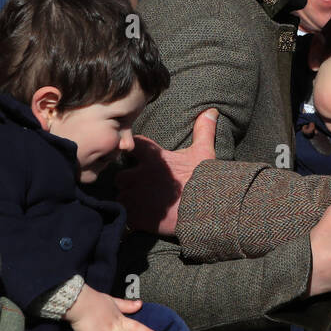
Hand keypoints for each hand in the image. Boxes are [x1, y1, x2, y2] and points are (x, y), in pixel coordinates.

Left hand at [117, 108, 217, 235]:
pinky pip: (125, 217)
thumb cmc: (204, 179)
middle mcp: (140, 176)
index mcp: (153, 158)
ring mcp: (136, 197)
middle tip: (137, 187)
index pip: (134, 146)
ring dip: (127, 200)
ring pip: (120, 197)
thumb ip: (203, 130)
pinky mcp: (137, 217)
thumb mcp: (205, 152)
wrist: (205, 209)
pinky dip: (130, 218)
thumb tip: (211, 110)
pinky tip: (139, 219)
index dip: (135, 150)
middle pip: (120, 176)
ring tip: (138, 205)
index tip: (138, 155)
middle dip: (126, 181)